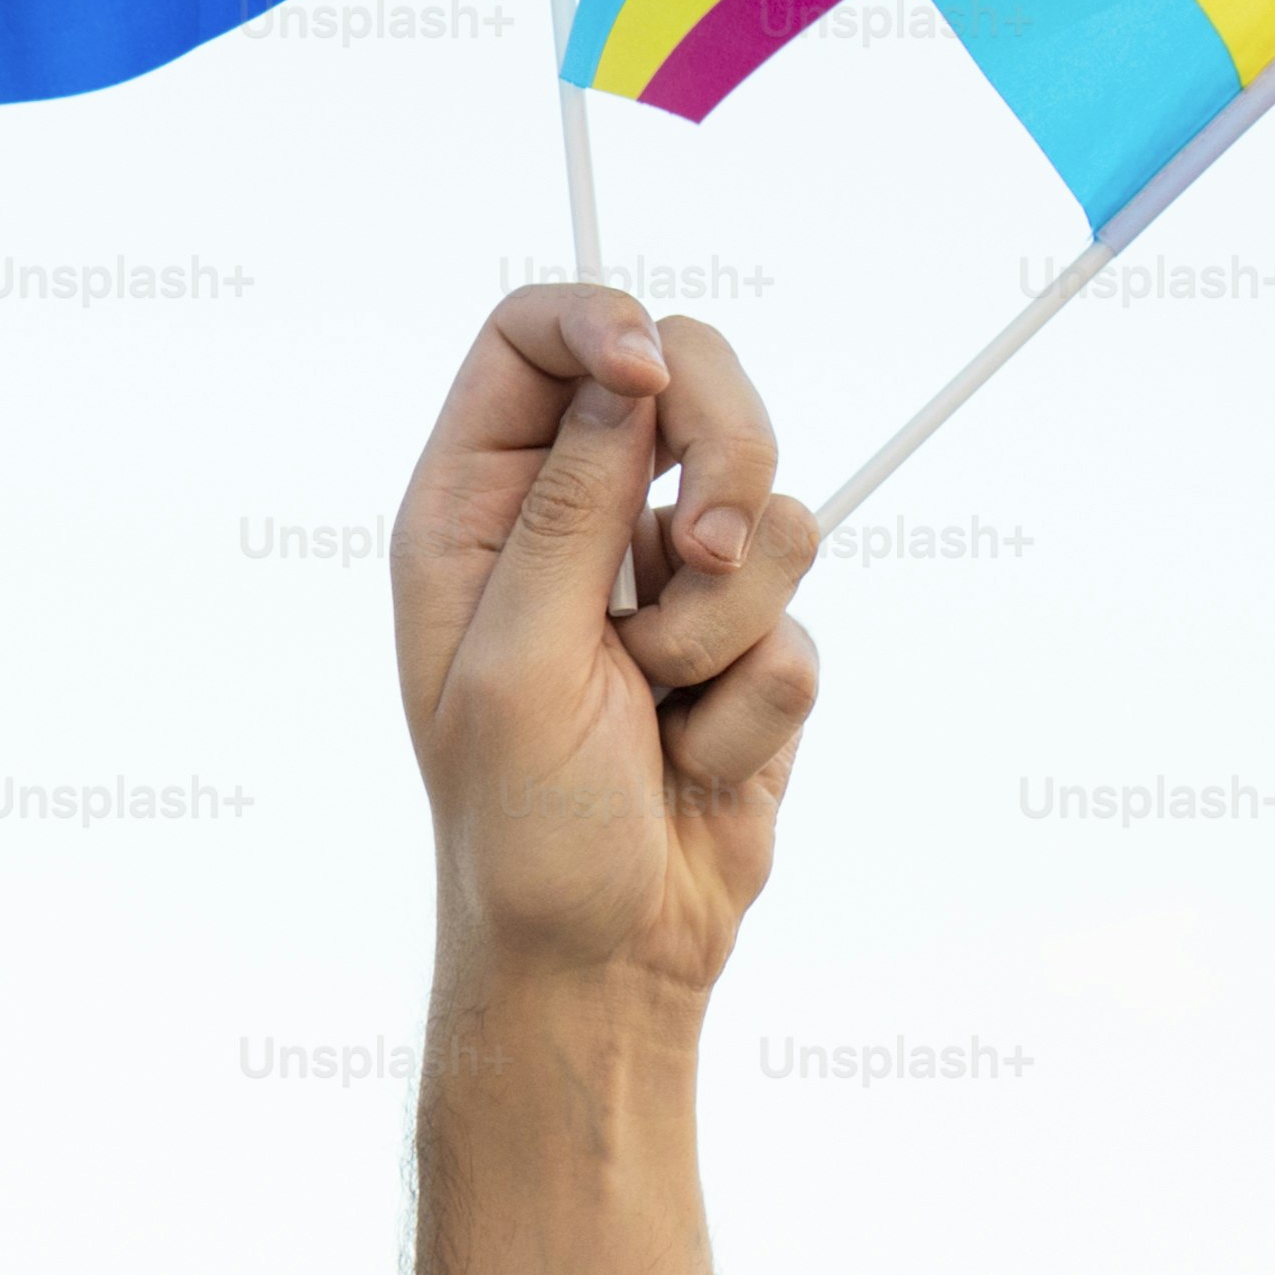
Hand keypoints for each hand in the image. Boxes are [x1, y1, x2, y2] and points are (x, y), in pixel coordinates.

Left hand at [391, 288, 825, 1004]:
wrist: (606, 949)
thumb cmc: (523, 823)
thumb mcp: (518, 664)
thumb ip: (570, 516)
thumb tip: (622, 386)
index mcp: (473, 510)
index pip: (531, 340)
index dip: (602, 325)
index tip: (653, 374)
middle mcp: (569, 523)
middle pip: (685, 382)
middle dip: (719, 458)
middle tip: (702, 552)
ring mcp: (665, 578)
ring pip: (765, 504)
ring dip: (723, 622)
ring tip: (659, 702)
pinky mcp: (746, 641)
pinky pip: (800, 618)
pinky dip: (756, 699)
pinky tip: (695, 758)